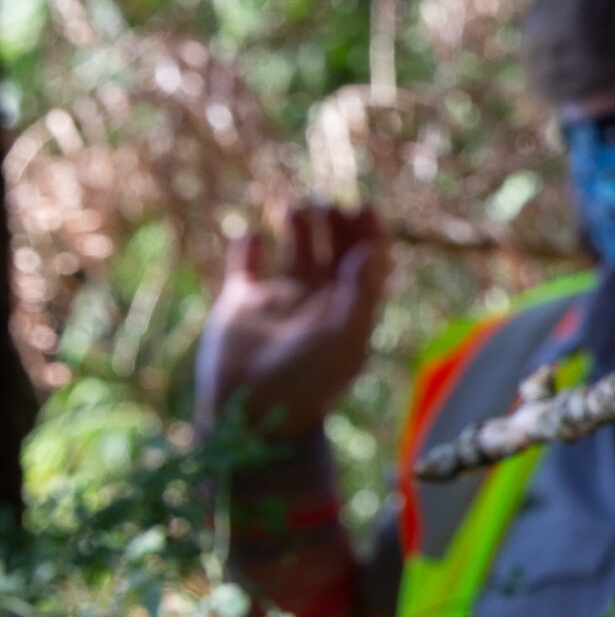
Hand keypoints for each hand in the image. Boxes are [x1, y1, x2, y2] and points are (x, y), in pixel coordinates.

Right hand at [196, 204, 387, 444]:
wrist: (254, 412)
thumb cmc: (308, 380)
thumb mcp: (345, 338)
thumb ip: (361, 292)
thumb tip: (371, 249)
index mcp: (351, 310)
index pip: (367, 262)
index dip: (369, 233)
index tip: (364, 207)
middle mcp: (319, 301)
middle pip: (334, 248)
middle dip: (335, 223)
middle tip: (329, 204)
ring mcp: (280, 300)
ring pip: (295, 248)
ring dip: (298, 224)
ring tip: (298, 209)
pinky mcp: (241, 303)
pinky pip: (246, 262)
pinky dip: (248, 243)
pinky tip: (252, 234)